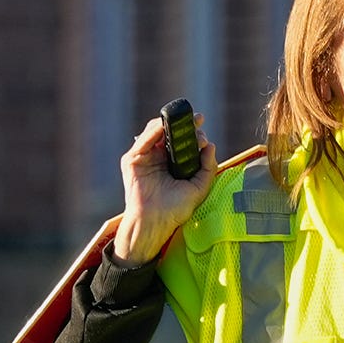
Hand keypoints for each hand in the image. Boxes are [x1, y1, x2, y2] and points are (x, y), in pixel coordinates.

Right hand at [112, 113, 217, 265]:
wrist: (155, 222)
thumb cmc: (175, 210)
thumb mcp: (199, 188)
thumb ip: (207, 168)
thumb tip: (211, 146)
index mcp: (173, 164)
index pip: (182, 142)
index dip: (192, 132)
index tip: (202, 123)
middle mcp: (158, 159)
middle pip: (170, 134)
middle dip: (184, 125)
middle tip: (197, 120)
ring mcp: (145, 158)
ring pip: (156, 133)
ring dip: (170, 125)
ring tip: (185, 122)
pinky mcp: (133, 160)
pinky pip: (144, 140)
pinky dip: (154, 131)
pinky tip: (165, 126)